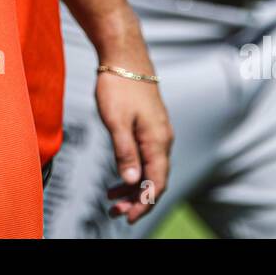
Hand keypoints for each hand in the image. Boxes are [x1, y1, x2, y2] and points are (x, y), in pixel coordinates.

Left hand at [95, 45, 172, 223]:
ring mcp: (158, 131)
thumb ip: (124, 151)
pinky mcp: (150, 126)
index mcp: (157, 140)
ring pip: (151, 168)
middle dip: (137, 199)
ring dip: (134, 186)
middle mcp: (163, 138)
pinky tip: (119, 176)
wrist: (124, 56)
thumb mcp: (116, 121)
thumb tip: (132, 180)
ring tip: (112, 199)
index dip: (144, 203)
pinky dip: (134, 170)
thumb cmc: (118, 85)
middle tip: (115, 212)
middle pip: (156, 179)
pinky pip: (147, 156)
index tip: (128, 219)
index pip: (156, 182)